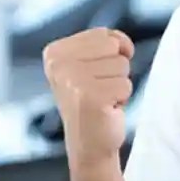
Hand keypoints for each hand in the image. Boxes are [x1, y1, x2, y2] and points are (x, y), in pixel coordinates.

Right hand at [43, 27, 135, 169]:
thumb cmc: (94, 101)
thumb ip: (107, 41)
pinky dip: (121, 100)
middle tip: (99, 91)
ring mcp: (72, 80)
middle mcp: (58, 64)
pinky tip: (105, 110)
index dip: (109, 56)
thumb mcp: (93, 63)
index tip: (92, 78)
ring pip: (122, 65)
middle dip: (115, 70)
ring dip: (118, 85)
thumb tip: (123, 45)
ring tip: (101, 100)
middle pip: (113, 47)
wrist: (89, 146)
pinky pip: (126, 85)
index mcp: (54, 52)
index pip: (102, 34)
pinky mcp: (90, 97)